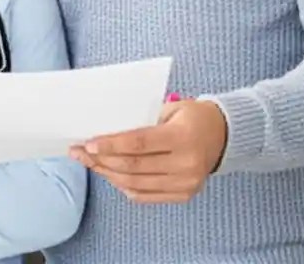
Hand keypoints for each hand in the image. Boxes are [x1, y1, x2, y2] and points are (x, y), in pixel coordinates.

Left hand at [70, 99, 228, 203]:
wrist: (224, 135)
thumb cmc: (192, 116)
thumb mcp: (171, 108)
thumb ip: (142, 121)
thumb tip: (104, 132)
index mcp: (183, 137)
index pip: (139, 144)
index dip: (110, 145)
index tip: (87, 143)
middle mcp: (186, 164)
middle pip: (133, 166)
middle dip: (101, 160)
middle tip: (79, 152)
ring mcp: (186, 183)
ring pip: (135, 184)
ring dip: (108, 174)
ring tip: (90, 163)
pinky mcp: (184, 195)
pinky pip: (146, 195)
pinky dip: (124, 186)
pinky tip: (110, 175)